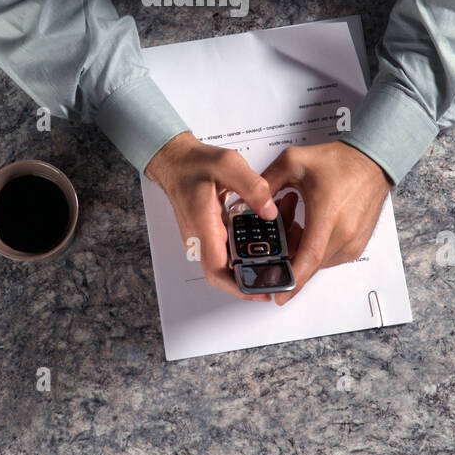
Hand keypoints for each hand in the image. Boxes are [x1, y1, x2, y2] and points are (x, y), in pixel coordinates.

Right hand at [144, 131, 280, 301]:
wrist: (175, 161)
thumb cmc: (194, 164)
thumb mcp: (229, 164)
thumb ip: (253, 187)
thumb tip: (270, 212)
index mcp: (203, 224)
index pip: (218, 271)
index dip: (240, 287)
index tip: (262, 292)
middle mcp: (200, 238)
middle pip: (226, 275)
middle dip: (252, 279)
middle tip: (278, 274)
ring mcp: (203, 239)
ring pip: (228, 264)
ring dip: (251, 264)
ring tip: (276, 253)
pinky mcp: (209, 235)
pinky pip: (228, 251)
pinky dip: (246, 251)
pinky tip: (263, 240)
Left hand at [259, 141, 391, 304]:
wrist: (371, 161)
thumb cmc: (339, 161)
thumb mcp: (293, 161)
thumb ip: (266, 183)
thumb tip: (246, 202)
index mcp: (328, 214)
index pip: (309, 256)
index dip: (293, 278)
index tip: (279, 295)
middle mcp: (344, 233)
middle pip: (310, 264)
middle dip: (288, 259)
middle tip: (278, 240)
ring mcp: (353, 242)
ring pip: (319, 263)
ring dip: (302, 253)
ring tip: (298, 223)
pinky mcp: (357, 246)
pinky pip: (329, 258)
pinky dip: (315, 251)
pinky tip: (310, 228)